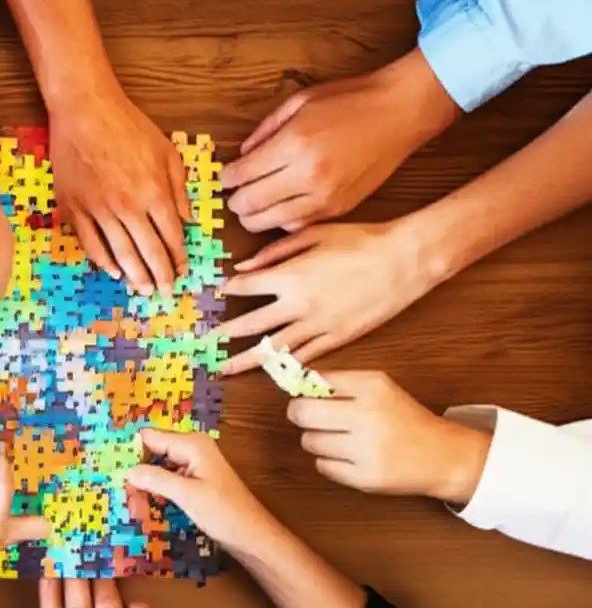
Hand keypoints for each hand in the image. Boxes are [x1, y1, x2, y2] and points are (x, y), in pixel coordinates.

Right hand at [51, 92, 191, 294]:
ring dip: (134, 276)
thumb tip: (188, 220)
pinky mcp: (74, 208)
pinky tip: (114, 272)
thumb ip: (179, 188)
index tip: (181, 273)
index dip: (178, 259)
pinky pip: (90, 244)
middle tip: (164, 292)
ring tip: (142, 290)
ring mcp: (98, 210)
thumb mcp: (166, 151)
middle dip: (159, 276)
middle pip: (147, 252)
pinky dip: (103, 262)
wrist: (84, 110)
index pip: (171, 236)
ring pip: (120, 254)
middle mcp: (127, 206)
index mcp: (153, 192)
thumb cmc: (127, 125)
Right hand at [127, 429, 270, 548]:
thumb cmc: (224, 513)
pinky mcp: (195, 481)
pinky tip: (146, 505)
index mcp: (191, 445)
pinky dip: (156, 490)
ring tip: (131, 504)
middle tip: (121, 493)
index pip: (149, 437)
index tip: (109, 468)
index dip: (129, 450)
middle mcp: (191, 449)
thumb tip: (127, 470)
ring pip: (158, 467)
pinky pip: (167, 478)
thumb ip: (156, 479)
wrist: (253, 536)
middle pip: (152, 451)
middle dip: (135, 470)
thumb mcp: (187, 495)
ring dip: (144, 483)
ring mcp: (194, 465)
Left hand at [216, 220, 441, 374]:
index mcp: (291, 276)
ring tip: (225, 369)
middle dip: (224, 336)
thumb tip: (243, 268)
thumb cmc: (361, 240)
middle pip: (251, 326)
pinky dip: (285, 366)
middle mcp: (299, 305)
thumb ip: (275, 252)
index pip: (245, 288)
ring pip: (275, 349)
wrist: (406, 260)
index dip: (226, 293)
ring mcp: (319, 325)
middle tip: (202, 345)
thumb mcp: (314, 234)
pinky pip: (305, 357)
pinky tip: (269, 373)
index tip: (212, 298)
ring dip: (246, 361)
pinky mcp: (338, 338)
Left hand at [219, 50, 459, 231]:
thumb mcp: (299, 102)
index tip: (225, 176)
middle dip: (235, 201)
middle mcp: (307, 175)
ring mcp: (325, 196)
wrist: (400, 112)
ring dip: (254, 216)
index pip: (241, 175)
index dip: (226, 178)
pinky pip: (297, 226)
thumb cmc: (350, 101)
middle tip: (234, 194)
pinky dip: (282, 222)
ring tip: (253, 205)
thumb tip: (242, 155)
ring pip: (270, 222)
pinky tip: (282, 209)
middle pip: (250, 204)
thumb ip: (265, 130)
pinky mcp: (339, 209)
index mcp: (293, 144)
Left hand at [286, 371, 490, 503]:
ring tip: (338, 438)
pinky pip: (321, 466)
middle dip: (299, 414)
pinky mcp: (365, 478)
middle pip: (302, 412)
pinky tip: (349, 456)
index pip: (313, 382)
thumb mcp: (379, 388)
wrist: (443, 456)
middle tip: (307, 416)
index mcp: (373, 387)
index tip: (306, 395)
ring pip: (309, 441)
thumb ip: (339, 383)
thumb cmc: (403, 419)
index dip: (304, 390)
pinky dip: (329, 461)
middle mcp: (369, 416)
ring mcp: (367, 449)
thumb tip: (294, 383)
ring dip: (316, 439)